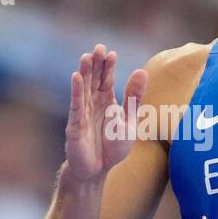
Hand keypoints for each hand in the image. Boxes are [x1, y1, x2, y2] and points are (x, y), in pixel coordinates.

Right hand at [64, 44, 147, 185]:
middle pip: (94, 80)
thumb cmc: (113, 148)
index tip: (111, 53)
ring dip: (85, 73)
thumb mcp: (130, 121)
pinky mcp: (75, 124)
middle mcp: (93, 104)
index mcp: (107, 102)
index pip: (107, 79)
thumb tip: (142, 71)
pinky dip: (76, 91)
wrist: (98, 171)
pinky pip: (76, 105)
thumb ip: (134, 98)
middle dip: (96, 64)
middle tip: (98, 48)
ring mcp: (83, 113)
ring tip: (86, 57)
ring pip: (84, 89)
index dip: (108, 67)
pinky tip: (77, 77)